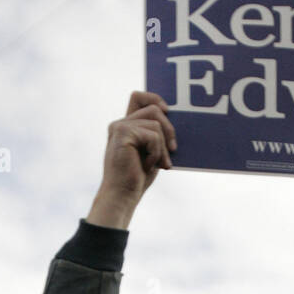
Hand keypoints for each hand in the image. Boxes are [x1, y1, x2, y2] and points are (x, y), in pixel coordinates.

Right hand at [87, 91, 176, 229]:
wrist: (122, 196)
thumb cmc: (136, 179)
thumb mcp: (151, 153)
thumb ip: (156, 135)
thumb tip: (173, 120)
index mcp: (125, 127)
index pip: (138, 97)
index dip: (155, 98)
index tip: (167, 112)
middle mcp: (120, 123)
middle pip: (153, 108)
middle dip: (169, 129)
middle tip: (173, 150)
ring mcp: (120, 127)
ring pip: (156, 123)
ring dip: (163, 147)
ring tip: (159, 164)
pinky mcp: (122, 133)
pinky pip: (153, 135)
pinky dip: (156, 152)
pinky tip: (148, 165)